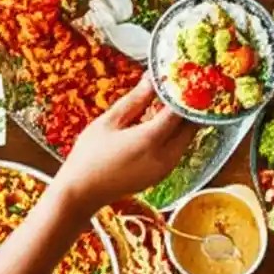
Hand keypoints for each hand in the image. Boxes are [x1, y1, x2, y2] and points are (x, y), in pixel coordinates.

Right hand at [51, 77, 191, 210]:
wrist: (83, 192)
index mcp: (150, 140)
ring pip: (186, 139)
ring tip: (166, 104)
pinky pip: (177, 150)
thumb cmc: (90, 156)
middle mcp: (164, 157)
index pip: (180, 112)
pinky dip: (174, 136)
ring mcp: (165, 168)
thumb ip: (135, 100)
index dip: (185, 95)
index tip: (183, 80)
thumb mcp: (109, 122)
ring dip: (181, 122)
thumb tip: (153, 80)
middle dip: (188, 108)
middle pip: (190, 127)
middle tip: (180, 90)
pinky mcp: (162, 175)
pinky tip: (158, 125)